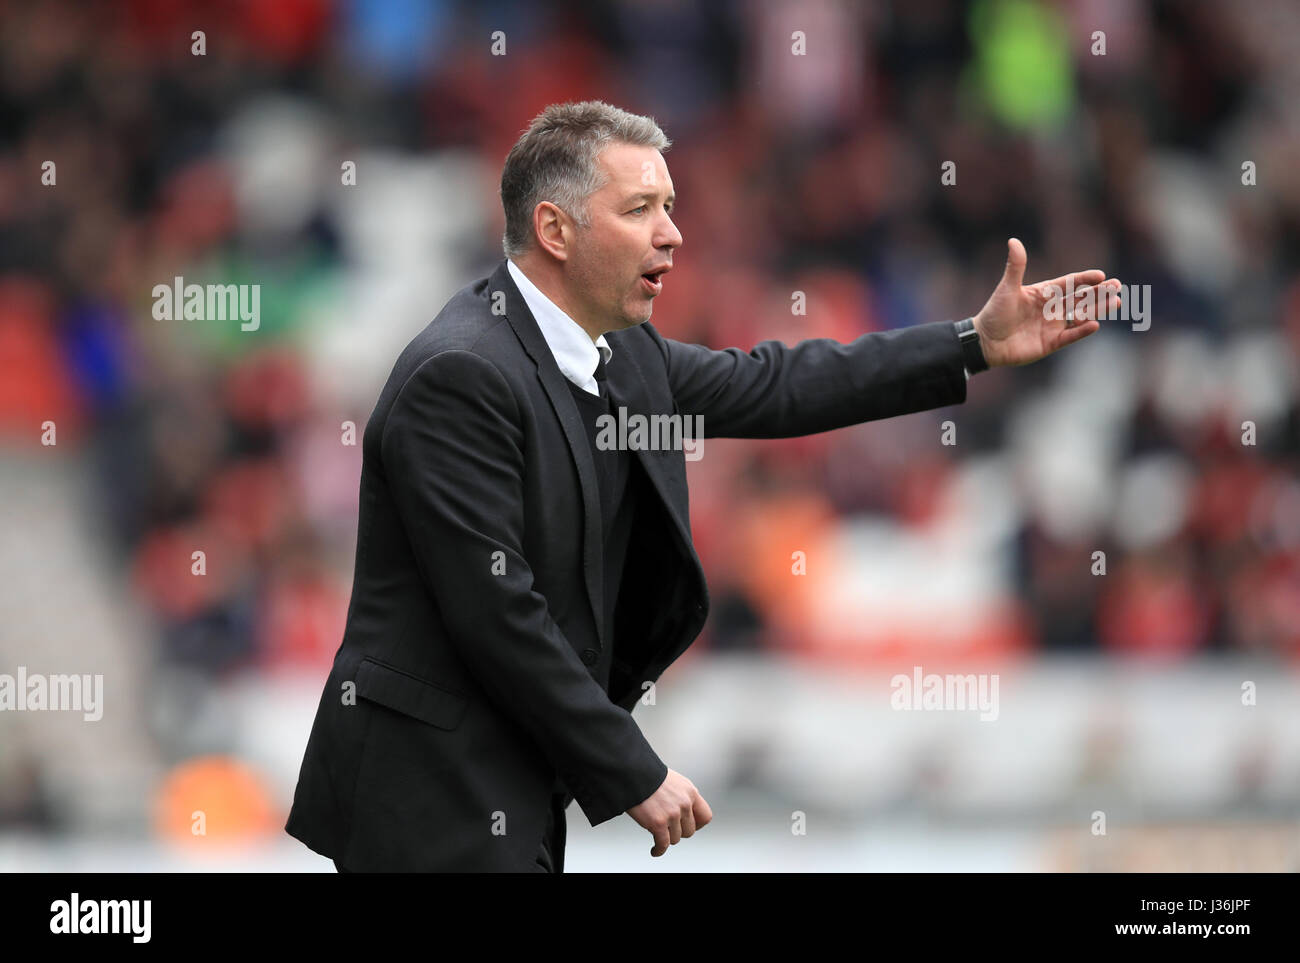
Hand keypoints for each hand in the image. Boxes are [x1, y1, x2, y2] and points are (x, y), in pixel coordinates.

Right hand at [626, 768, 711, 856]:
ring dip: (666, 838)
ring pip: (675, 839)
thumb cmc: (649, 776)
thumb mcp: (674, 782)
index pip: (705, 816)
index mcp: (690, 792)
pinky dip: (659, 850)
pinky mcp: (658, 823)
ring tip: (658, 835)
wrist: (633, 773)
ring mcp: (672, 814)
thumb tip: (684, 814)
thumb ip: (682, 797)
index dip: (697, 825)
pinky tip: (655, 850)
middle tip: (668, 830)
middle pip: (689, 831)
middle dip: (678, 832)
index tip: (687, 826)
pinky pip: (663, 844)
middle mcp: (684, 804)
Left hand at [972, 238, 1121, 367]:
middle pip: (1080, 298)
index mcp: (1044, 293)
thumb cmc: (994, 313)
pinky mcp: (1050, 343)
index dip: (1084, 279)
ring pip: (1080, 315)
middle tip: (1117, 286)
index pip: (1069, 284)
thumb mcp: (1007, 288)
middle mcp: (1052, 309)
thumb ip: (1015, 266)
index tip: (1100, 275)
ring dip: (1097, 309)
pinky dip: (1081, 331)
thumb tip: (1013, 240)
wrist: (985, 342)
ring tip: (1116, 302)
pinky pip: (1070, 336)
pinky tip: (1094, 324)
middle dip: (1099, 292)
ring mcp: (1053, 326)